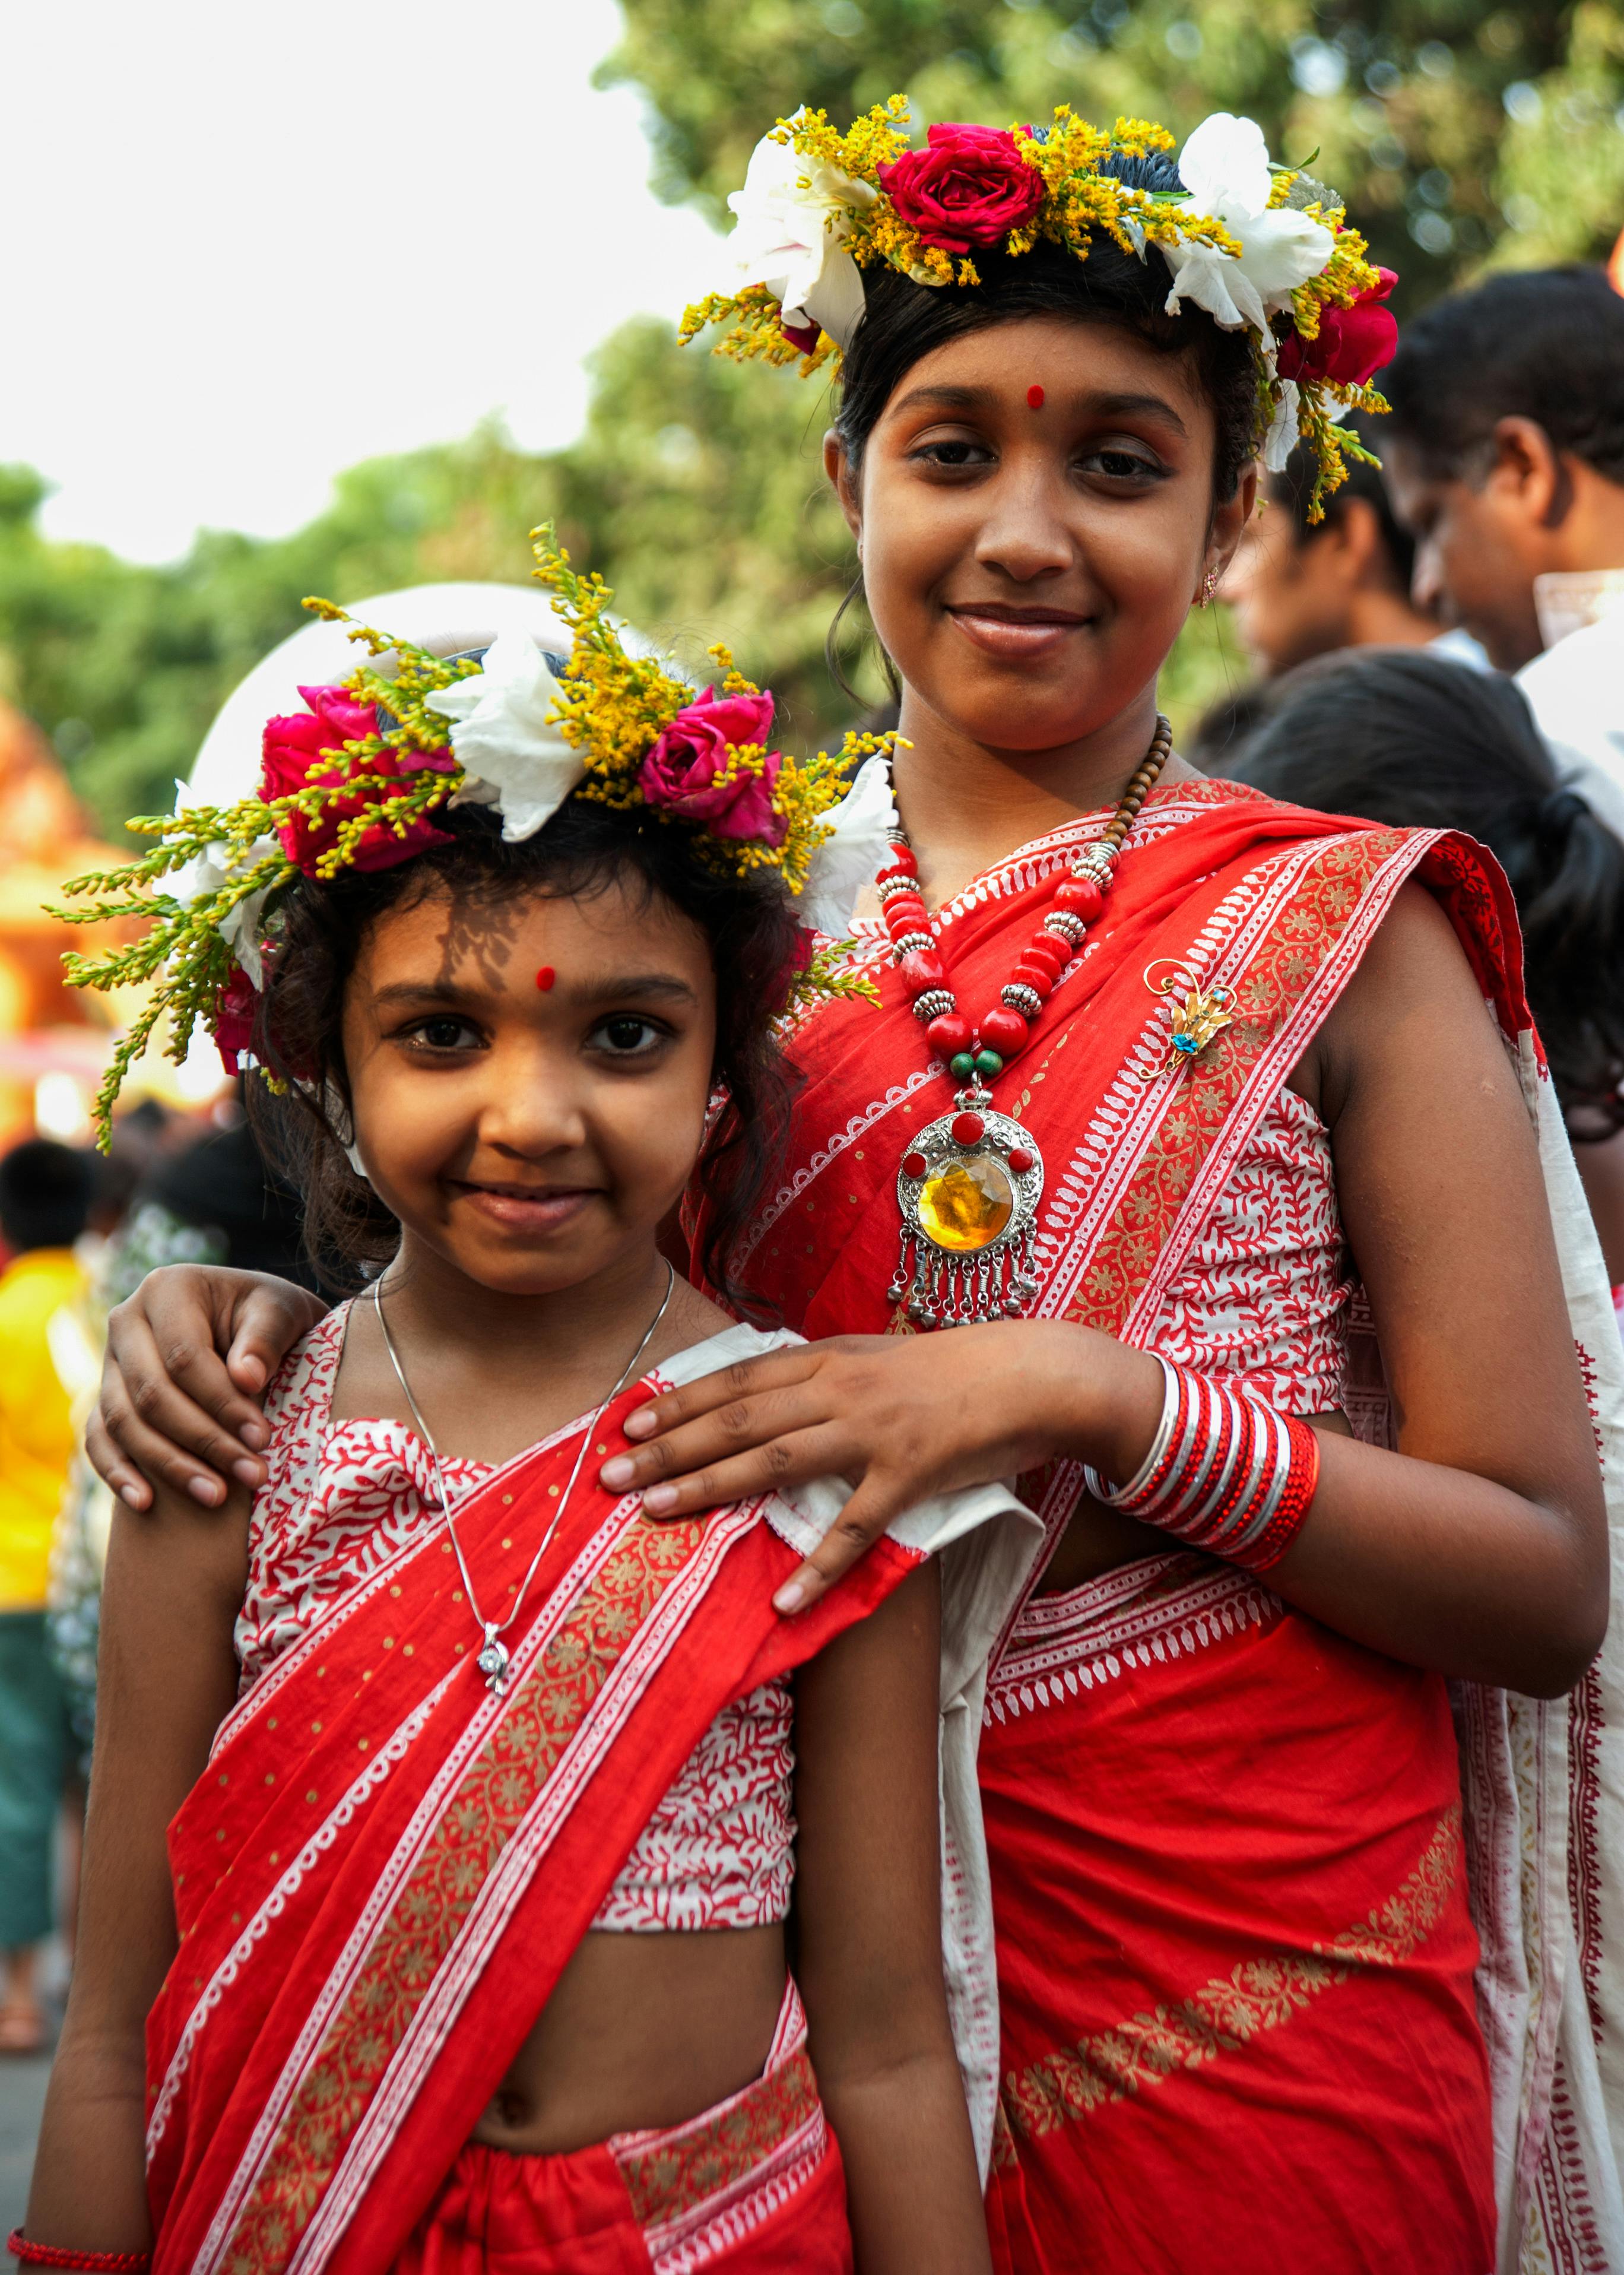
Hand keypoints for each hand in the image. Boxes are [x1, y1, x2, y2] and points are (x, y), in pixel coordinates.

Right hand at [87, 1268, 327, 1510]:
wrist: (253, 1327)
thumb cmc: (272, 1317)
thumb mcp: (283, 1311)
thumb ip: (267, 1337)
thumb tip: (246, 1377)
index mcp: (167, 1288)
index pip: (185, 1357)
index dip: (222, 1402)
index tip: (262, 1439)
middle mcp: (126, 1321)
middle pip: (151, 1394)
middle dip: (203, 1441)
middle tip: (253, 1475)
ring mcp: (110, 1362)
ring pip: (123, 1422)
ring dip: (169, 1465)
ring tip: (217, 1496)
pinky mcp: (105, 1398)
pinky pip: (98, 1439)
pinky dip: (118, 1472)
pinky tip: (146, 1503)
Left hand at [598, 1324, 1158, 1612]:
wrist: (1028, 1376)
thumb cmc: (947, 1373)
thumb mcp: (872, 1360)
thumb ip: (817, 1379)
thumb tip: (759, 1398)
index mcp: (827, 1361)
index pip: (736, 1382)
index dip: (679, 1403)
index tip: (625, 1423)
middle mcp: (839, 1390)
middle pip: (738, 1420)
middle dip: (669, 1448)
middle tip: (612, 1476)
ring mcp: (872, 1432)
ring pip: (776, 1461)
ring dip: (710, 1487)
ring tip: (656, 1513)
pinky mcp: (910, 1476)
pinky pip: (855, 1527)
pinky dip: (819, 1567)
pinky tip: (786, 1602)